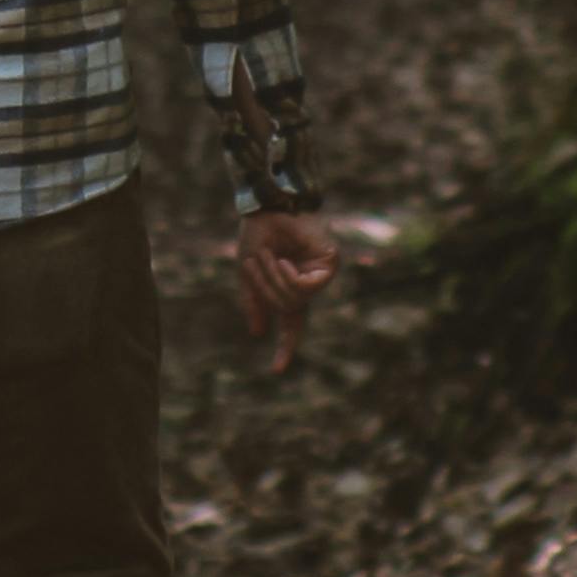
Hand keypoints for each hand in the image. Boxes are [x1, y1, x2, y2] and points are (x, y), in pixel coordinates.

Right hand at [236, 206, 341, 374]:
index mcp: (288, 289)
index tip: (277, 370)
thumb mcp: (247, 271)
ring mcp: (319, 276)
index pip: (290, 325)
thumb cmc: (259, 233)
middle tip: (254, 264)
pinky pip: (306, 288)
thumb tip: (258, 332)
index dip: (285, 347)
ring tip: (269, 257)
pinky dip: (289, 277)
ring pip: (296, 300)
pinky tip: (285, 261)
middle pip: (286, 309)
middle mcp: (306, 285)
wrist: (269, 206)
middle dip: (266, 290)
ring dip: (275, 281)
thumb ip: (253, 301)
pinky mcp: (329, 265)